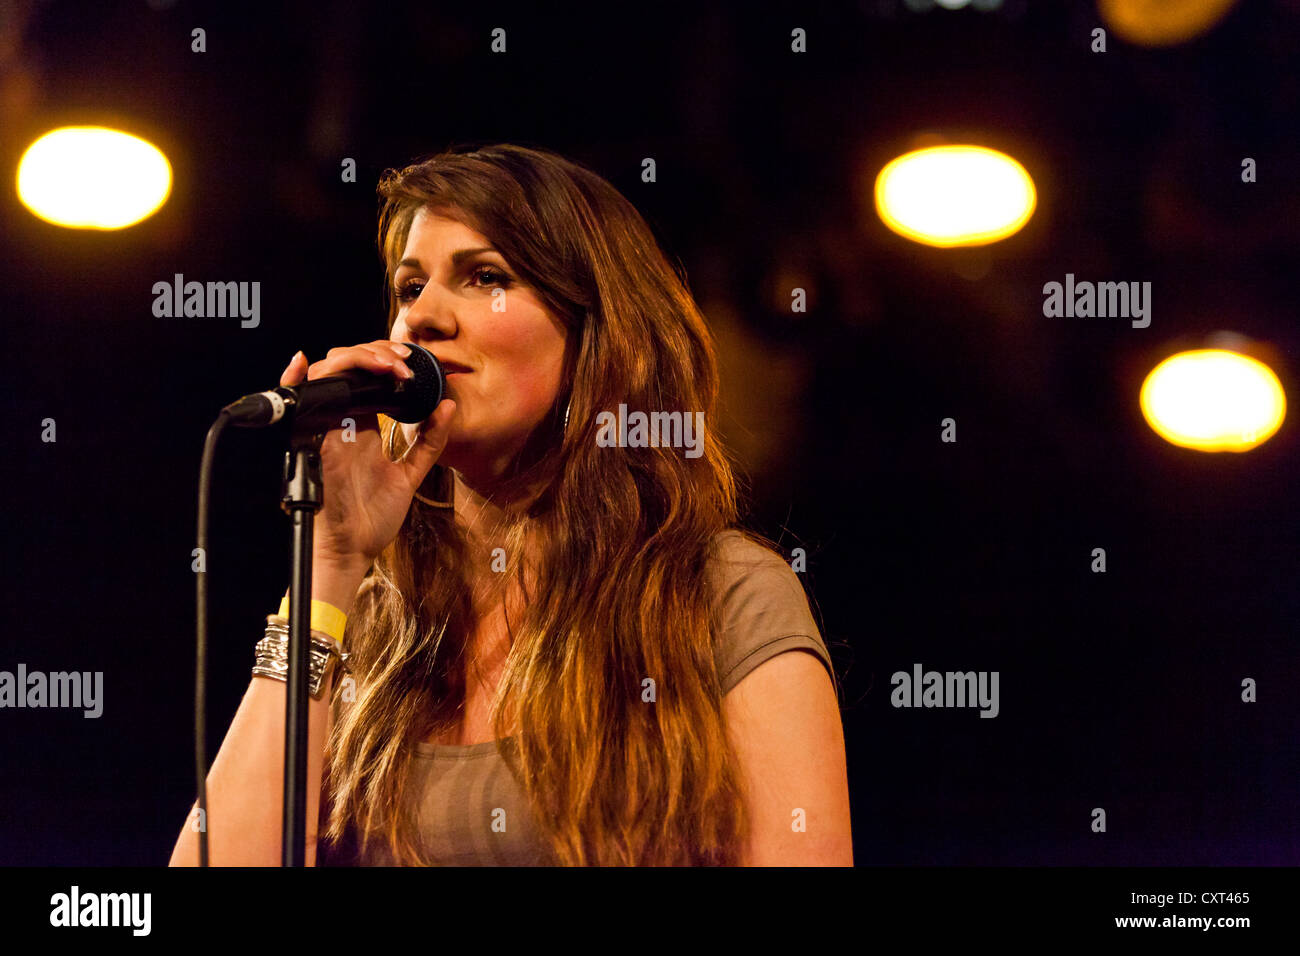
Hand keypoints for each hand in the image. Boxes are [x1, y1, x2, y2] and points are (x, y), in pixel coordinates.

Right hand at [279, 341, 456, 569]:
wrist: (352, 549)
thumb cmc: (372, 517)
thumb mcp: (410, 473)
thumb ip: (429, 441)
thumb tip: (448, 406)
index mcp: (362, 425)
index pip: (366, 376)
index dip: (386, 360)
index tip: (411, 366)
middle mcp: (341, 422)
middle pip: (348, 366)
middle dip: (376, 352)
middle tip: (403, 362)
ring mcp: (325, 429)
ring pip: (327, 374)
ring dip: (357, 359)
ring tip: (387, 365)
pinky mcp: (314, 442)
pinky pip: (299, 403)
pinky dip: (297, 379)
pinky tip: (304, 362)